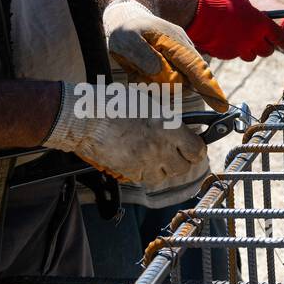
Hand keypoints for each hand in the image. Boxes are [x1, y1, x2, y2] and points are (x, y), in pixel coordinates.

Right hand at [44, 81, 207, 188]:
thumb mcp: (147, 104)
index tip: (192, 149)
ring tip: (154, 157)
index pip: (197, 150)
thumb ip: (167, 121)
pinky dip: (145, 173)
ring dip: (163, 169)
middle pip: (183, 167)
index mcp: (169, 127)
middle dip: (180, 161)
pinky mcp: (130, 172)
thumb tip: (179, 130)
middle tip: (173, 154)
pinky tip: (138, 161)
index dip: (196, 151)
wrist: (85, 117)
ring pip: (165, 176)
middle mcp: (161, 148)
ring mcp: (146, 162)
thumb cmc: (113, 103)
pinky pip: (145, 179)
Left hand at [103, 0, 229, 111]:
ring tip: (137, 70)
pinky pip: (165, 89)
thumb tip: (159, 72)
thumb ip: (142, 54)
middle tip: (138, 74)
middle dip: (162, 88)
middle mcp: (184, 56)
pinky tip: (140, 73)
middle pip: (184, 85)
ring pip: (174, 89)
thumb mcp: (127, 38)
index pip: (197, 69)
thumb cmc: (127, 30)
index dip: (209, 88)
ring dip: (153, 86)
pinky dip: (150, 86)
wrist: (128, 22)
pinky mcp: (173, 72)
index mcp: (177, 45)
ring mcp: (180, 65)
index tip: (222, 106)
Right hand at [186, 0, 283, 61]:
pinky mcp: (227, 55)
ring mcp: (240, 49)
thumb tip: (254, 15)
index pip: (281, 38)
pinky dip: (234, 50)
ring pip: (252, 56)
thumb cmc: (219, 1)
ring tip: (243, 40)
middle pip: (267, 51)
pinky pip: (235, 55)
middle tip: (261, 40)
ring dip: (250, 50)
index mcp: (261, 24)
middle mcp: (253, 39)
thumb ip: (252, 10)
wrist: (197, 12)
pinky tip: (227, 40)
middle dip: (266, 46)